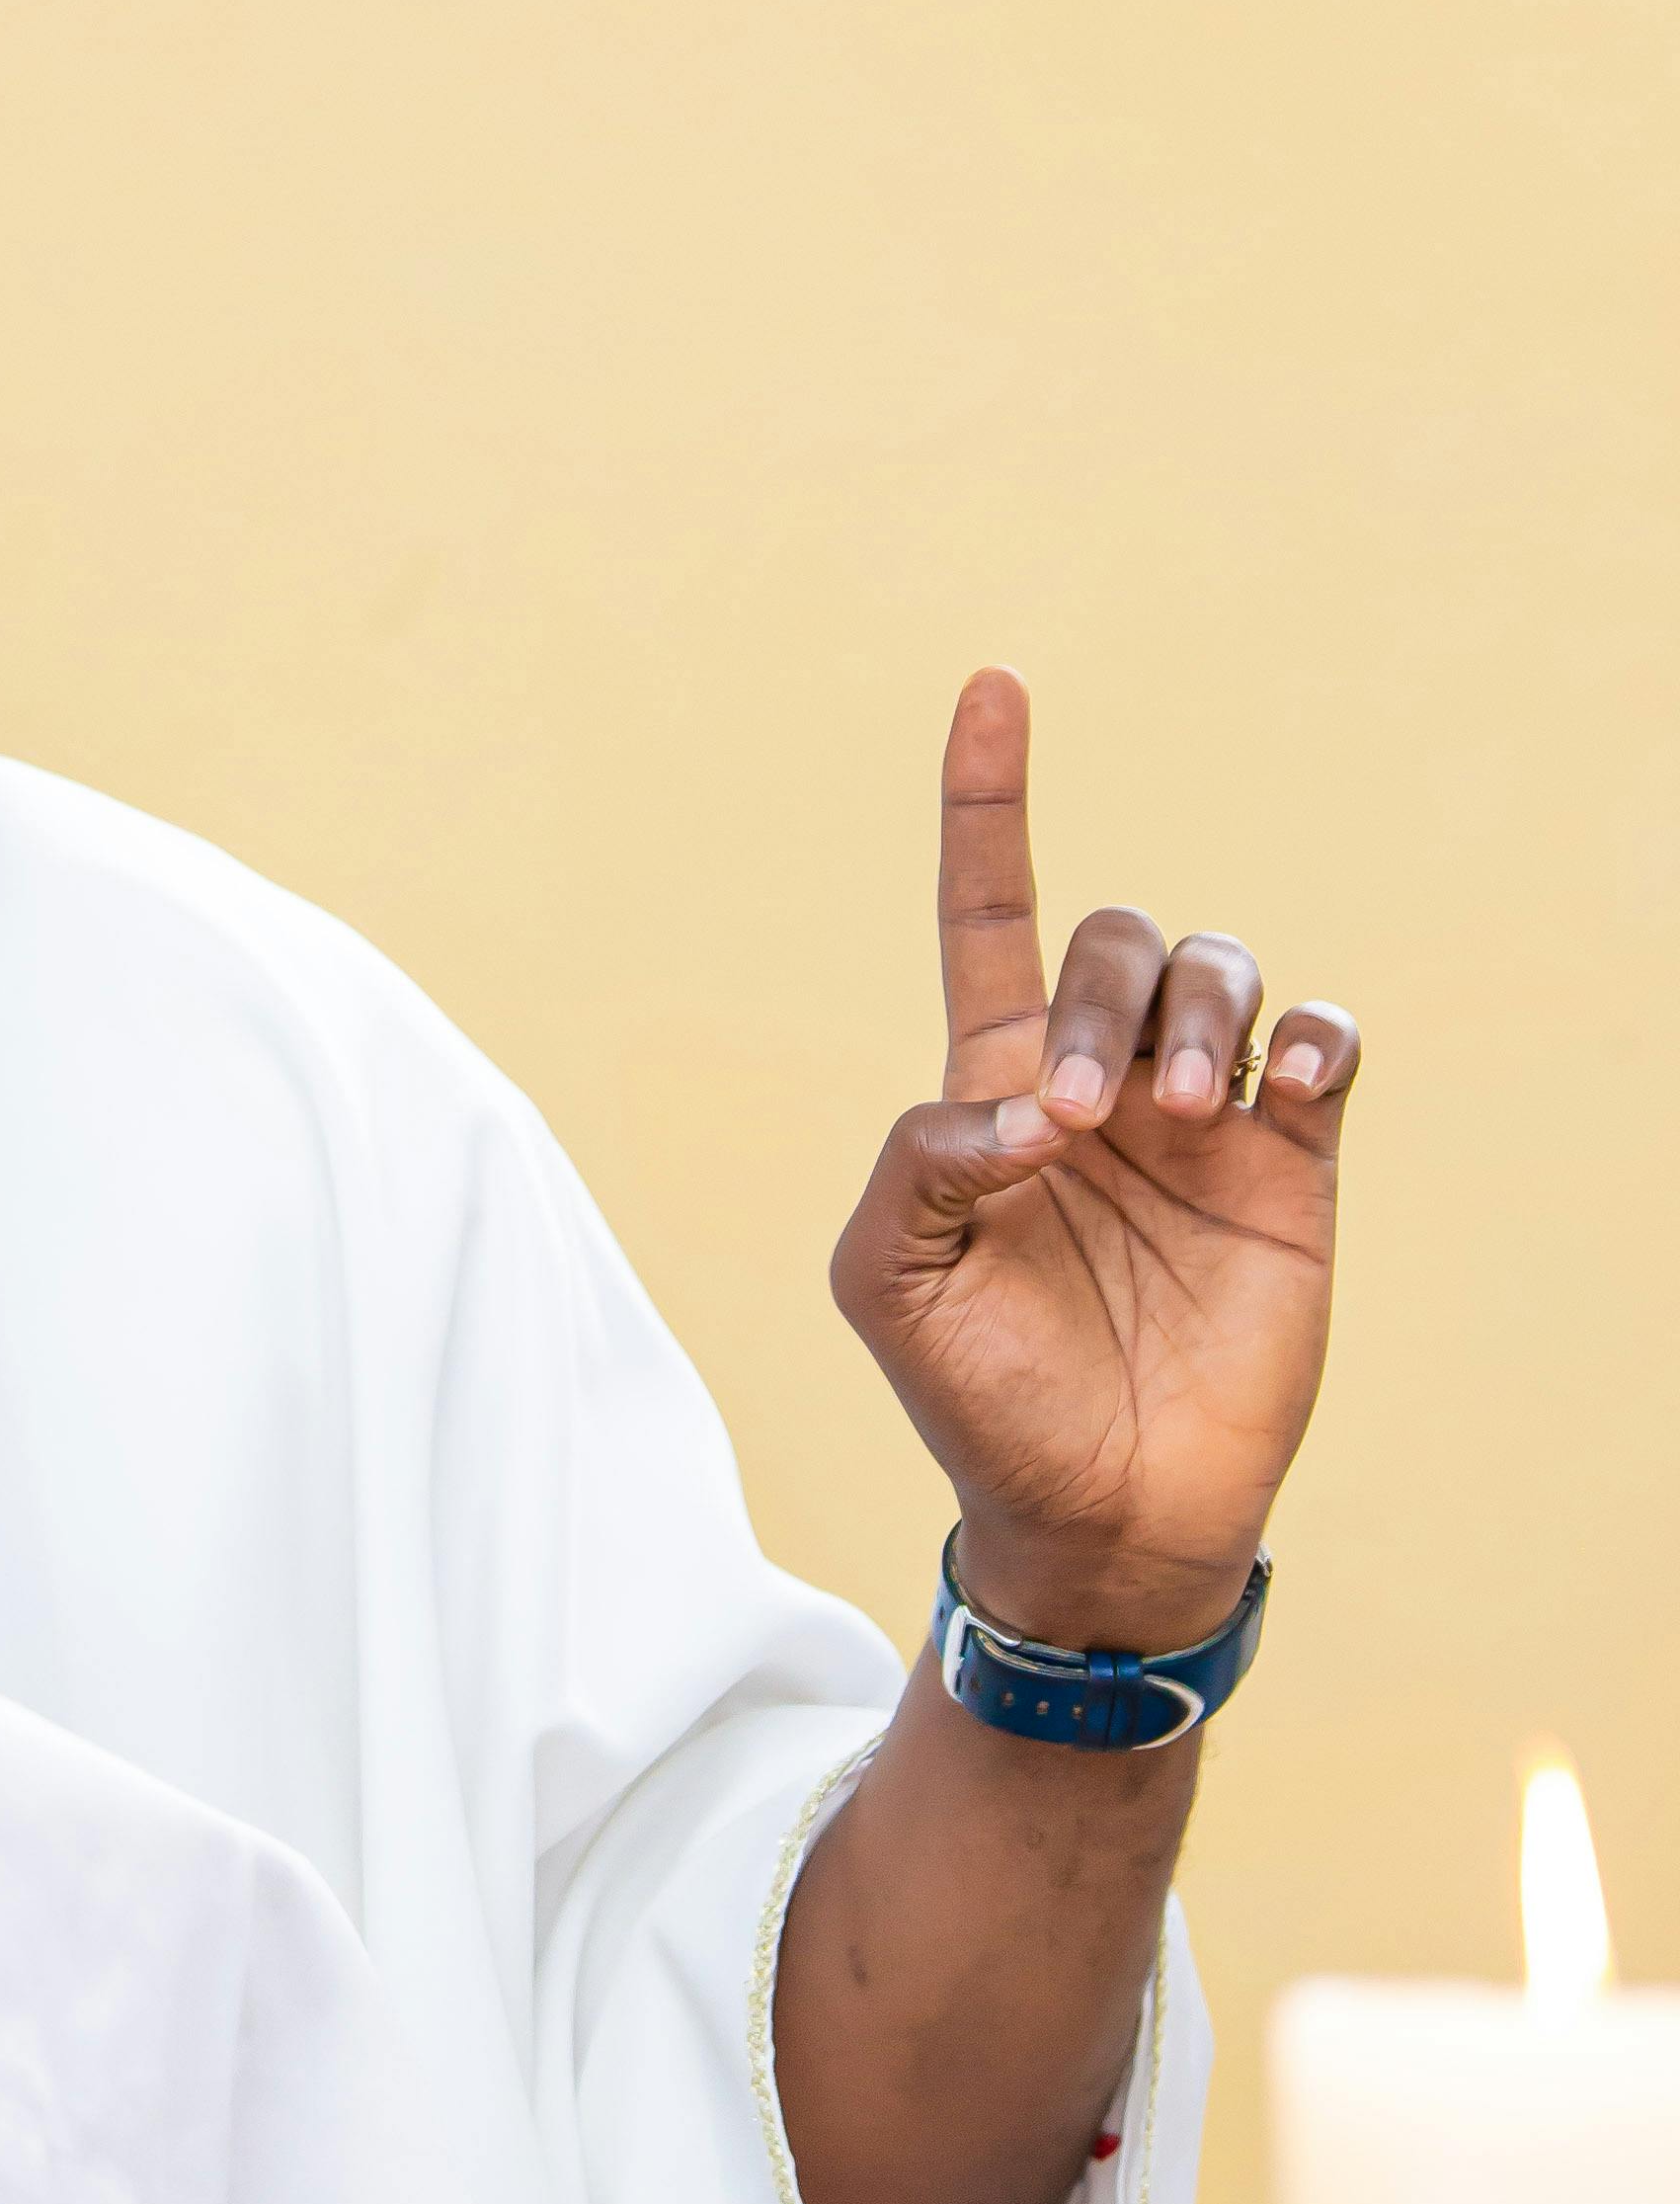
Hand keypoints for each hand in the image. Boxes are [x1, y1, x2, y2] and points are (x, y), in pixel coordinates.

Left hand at [827, 670, 1360, 1651]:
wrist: (1103, 1515)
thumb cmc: (980, 1399)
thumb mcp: (885, 1281)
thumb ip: (912, 1166)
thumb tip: (1022, 1110)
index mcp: (990, 1087)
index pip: (983, 912)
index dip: (987, 801)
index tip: (991, 688)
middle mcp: (1099, 1077)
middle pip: (1109, 937)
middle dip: (1097, 998)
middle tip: (1086, 1122)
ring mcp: (1202, 1116)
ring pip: (1215, 967)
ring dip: (1194, 1015)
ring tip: (1180, 1115)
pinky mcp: (1293, 1161)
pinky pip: (1319, 1040)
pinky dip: (1309, 1032)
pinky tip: (1285, 1088)